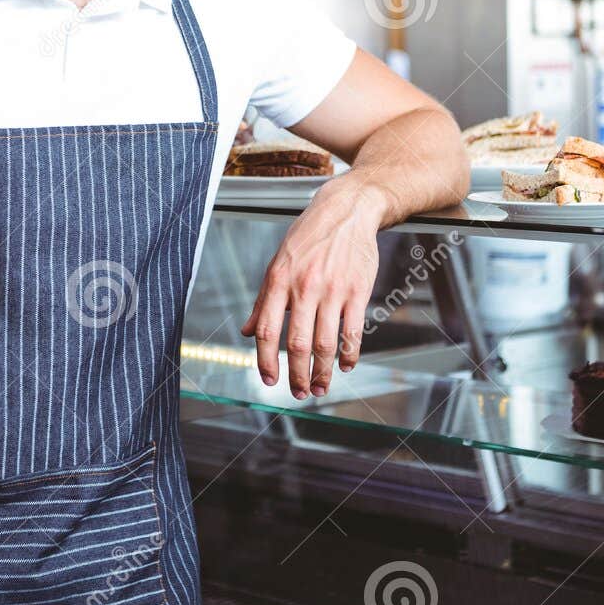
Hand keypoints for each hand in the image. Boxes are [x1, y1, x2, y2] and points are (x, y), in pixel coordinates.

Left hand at [240, 177, 387, 398]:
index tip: (269, 380)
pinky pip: (352, 332)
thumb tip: (246, 331)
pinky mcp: (357, 291)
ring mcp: (332, 290)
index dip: (265, 360)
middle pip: (297, 344)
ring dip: (323, 372)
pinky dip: (349, 355)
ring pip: (325, 343)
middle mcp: (304, 287)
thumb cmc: (309, 237)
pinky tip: (346, 366)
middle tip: (299, 392)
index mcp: (278, 281)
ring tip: (321, 387)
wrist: (346, 211)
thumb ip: (263, 301)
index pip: (266, 330)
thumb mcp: (278, 263)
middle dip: (297, 375)